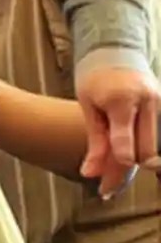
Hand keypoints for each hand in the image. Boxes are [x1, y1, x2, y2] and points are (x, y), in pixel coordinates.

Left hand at [77, 65, 160, 190]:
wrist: (117, 52)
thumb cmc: (96, 79)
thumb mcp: (88, 105)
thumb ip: (95, 139)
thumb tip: (90, 173)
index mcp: (123, 99)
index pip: (125, 137)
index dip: (118, 161)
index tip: (105, 180)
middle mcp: (148, 102)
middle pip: (143, 149)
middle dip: (124, 172)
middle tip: (106, 191)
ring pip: (152, 147)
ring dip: (134, 166)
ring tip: (112, 184)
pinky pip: (155, 138)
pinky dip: (142, 152)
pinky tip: (129, 165)